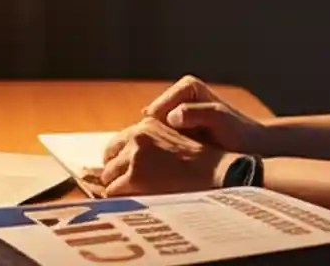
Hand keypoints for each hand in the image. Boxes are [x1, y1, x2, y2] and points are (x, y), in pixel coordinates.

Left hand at [84, 117, 235, 197]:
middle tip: (126, 187)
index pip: (118, 142)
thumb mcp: (179, 141)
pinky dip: (119, 200)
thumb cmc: (205, 164)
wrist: (221, 176)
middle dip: (115, 173)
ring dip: (118, 187)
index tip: (125, 172)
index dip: (120, 160)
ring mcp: (135, 157)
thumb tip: (132, 159)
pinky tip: (133, 204)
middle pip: (109, 158)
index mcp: (149, 125)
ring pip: (108, 176)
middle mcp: (139, 136)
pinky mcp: (135, 178)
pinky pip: (112, 192)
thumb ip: (155, 144)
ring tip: (133, 197)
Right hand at [103, 76, 265, 163]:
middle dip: (147, 144)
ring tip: (156, 171)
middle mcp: (177, 97)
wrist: (252, 147)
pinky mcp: (174, 132)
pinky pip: (157, 144)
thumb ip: (197, 113)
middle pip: (148, 123)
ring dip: (150, 153)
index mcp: (186, 87)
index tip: (160, 155)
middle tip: (149, 166)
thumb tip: (173, 116)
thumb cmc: (239, 133)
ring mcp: (174, 115)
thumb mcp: (220, 120)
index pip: (155, 111)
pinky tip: (163, 172)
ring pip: (149, 135)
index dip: (152, 134)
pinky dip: (157, 157)